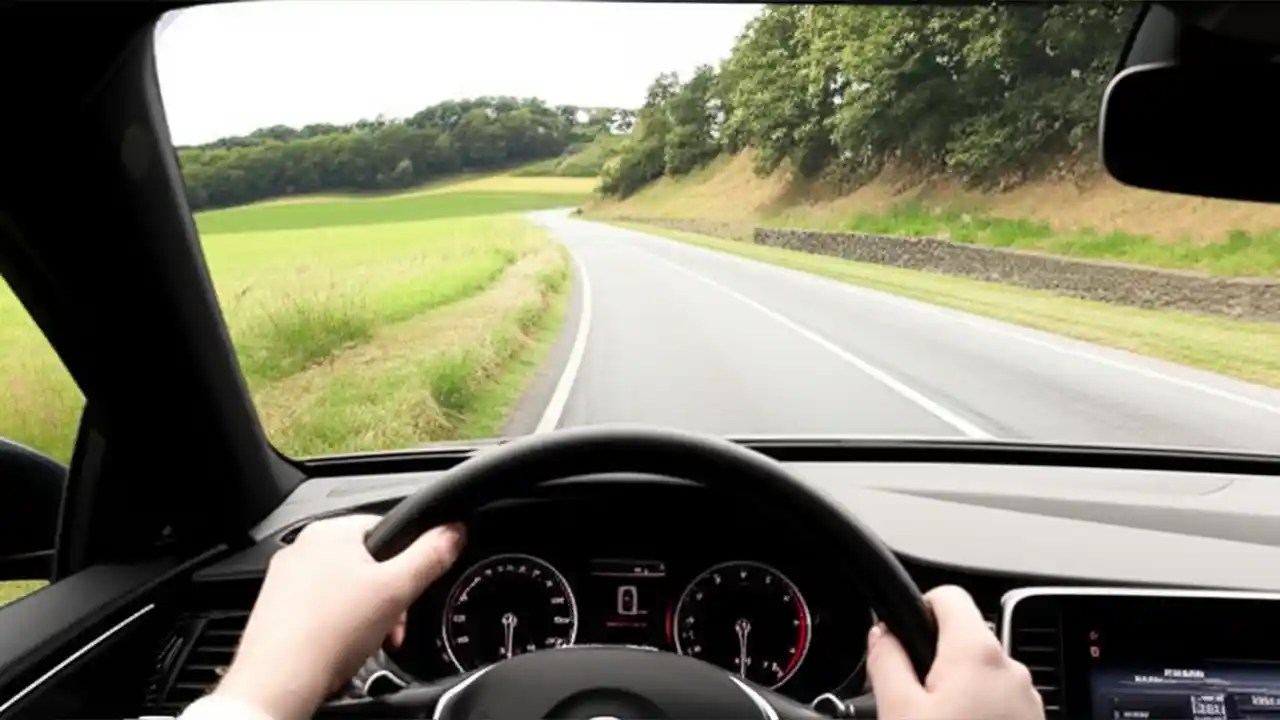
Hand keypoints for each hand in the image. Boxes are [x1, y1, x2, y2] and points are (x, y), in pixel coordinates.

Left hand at [213, 515, 465, 719]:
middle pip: (368, 565)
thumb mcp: (397, 590)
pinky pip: (321, 610)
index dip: (409, 563)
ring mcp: (285, 581)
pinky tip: (342, 648)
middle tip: (392, 626)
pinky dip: (338, 627)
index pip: (387, 531)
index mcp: (330, 531)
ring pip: (345, 590)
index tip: (410, 593)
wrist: (278, 682)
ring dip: (366, 615)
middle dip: (387, 598)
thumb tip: (453, 531)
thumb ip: (431, 556)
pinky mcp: (277, 610)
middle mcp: (302, 549)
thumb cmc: (328, 635)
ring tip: (367, 641)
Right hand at [867, 585, 1043, 719]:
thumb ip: (887, 662)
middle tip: (912, 697)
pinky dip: (980, 709)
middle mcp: (1011, 668)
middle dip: (935, 658)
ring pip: (982, 673)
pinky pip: (1000, 701)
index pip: (948, 595)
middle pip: (964, 639)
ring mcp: (1028, 698)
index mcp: (977, 652)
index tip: (903, 635)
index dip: (919, 608)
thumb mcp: (900, 710)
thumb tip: (882, 634)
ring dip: (958, 688)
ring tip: (936, 719)